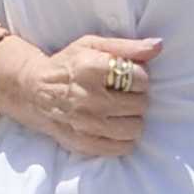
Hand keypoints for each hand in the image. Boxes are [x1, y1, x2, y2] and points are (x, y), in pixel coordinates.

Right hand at [0, 32, 161, 156]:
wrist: (34, 92)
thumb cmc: (69, 65)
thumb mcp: (93, 45)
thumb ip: (127, 46)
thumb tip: (158, 46)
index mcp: (92, 68)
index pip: (140, 78)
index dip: (139, 77)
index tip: (128, 77)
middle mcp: (89, 98)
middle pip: (140, 104)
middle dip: (136, 98)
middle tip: (122, 94)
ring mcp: (86, 124)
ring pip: (134, 128)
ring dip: (132, 119)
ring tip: (120, 111)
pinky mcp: (84, 143)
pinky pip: (122, 147)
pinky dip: (124, 139)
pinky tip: (114, 126)